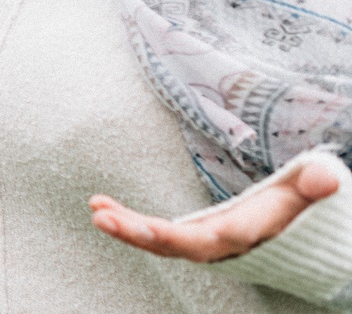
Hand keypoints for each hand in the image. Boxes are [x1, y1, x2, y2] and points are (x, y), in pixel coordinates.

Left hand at [89, 159, 341, 261]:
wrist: (301, 230)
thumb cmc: (302, 202)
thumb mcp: (312, 188)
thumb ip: (316, 185)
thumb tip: (326, 179)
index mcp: (251, 231)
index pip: (219, 237)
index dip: (186, 236)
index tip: (152, 229)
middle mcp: (224, 242)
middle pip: (180, 245)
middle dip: (142, 235)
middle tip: (105, 219)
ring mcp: (205, 242)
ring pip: (162, 243)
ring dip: (127, 228)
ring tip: (97, 212)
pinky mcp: (192, 237)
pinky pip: (156, 234)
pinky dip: (129, 223)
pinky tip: (101, 209)